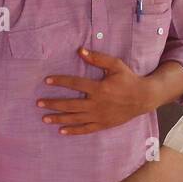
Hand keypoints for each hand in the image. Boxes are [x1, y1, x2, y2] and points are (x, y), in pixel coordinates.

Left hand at [38, 48, 152, 135]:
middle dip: (53, 104)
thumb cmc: (129, 79)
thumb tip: (80, 51)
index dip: (60, 81)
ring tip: (44, 118)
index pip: (75, 84)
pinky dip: (73, 131)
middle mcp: (97, 104)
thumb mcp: (115, 65)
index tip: (47, 81)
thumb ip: (98, 58)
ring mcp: (99, 116)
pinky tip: (61, 131)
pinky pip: (85, 129)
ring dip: (58, 118)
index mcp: (99, 88)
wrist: (143, 98)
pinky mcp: (102, 124)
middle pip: (70, 104)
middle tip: (39, 103)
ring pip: (75, 119)